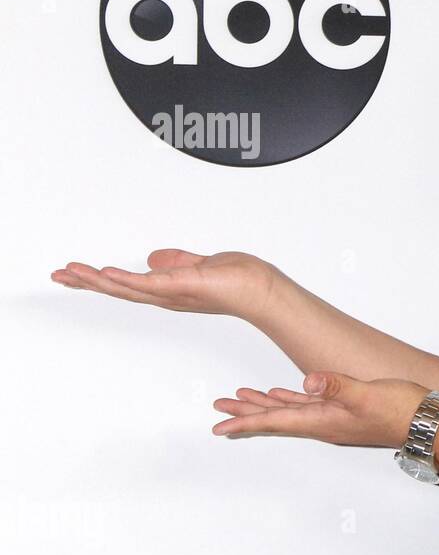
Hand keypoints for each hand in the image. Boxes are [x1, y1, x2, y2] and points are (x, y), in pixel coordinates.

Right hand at [50, 248, 279, 320]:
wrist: (263, 290)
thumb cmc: (241, 280)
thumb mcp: (201, 265)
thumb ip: (178, 262)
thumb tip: (154, 258)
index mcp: (169, 289)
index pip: (127, 284)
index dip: (100, 280)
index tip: (74, 274)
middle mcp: (167, 296)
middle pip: (119, 289)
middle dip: (87, 282)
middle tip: (58, 275)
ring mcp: (174, 293)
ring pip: (128, 288)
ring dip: (97, 280)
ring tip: (70, 272)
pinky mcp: (184, 286)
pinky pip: (150, 284)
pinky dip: (127, 279)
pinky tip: (106, 273)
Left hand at [211, 371, 429, 449]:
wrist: (431, 423)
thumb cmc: (403, 410)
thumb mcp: (369, 394)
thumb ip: (338, 386)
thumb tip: (307, 381)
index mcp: (325, 422)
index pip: (276, 421)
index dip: (245, 422)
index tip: (218, 428)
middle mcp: (325, 424)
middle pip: (276, 419)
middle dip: (246, 413)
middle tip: (218, 409)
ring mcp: (335, 419)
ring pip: (290, 412)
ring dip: (264, 405)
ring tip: (240, 399)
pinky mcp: (347, 412)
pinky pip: (308, 407)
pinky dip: (291, 400)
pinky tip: (284, 393)